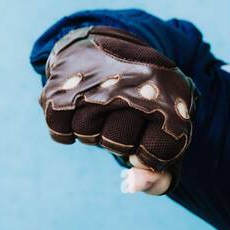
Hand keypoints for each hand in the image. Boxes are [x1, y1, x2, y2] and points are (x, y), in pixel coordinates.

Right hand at [39, 25, 195, 188]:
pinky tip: (77, 110)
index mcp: (171, 91)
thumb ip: (159, 178)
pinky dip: (65, 128)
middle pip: (119, 142)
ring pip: (87, 132)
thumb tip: (132, 185)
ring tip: (100, 108)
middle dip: (119, 140)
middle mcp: (135, 78)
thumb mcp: (163, 138)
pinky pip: (58, 127)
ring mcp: (97, 76)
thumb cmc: (141, 108)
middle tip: (120, 118)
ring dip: (92, 131)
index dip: (149, 155)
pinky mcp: (63, 78)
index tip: (145, 142)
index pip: (163, 148)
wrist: (104, 44)